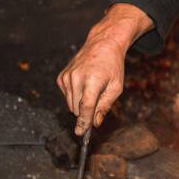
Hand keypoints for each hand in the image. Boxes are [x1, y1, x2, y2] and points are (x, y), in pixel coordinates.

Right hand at [57, 4, 151, 134]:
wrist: (102, 44)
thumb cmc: (112, 66)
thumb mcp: (116, 87)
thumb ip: (105, 106)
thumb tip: (95, 123)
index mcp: (92, 80)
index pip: (85, 107)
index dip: (83, 122)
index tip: (80, 134)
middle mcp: (76, 78)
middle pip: (77, 108)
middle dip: (86, 112)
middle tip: (97, 100)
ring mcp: (67, 77)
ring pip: (70, 104)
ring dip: (80, 104)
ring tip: (92, 89)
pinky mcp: (62, 77)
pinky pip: (66, 96)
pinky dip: (74, 96)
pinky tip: (84, 84)